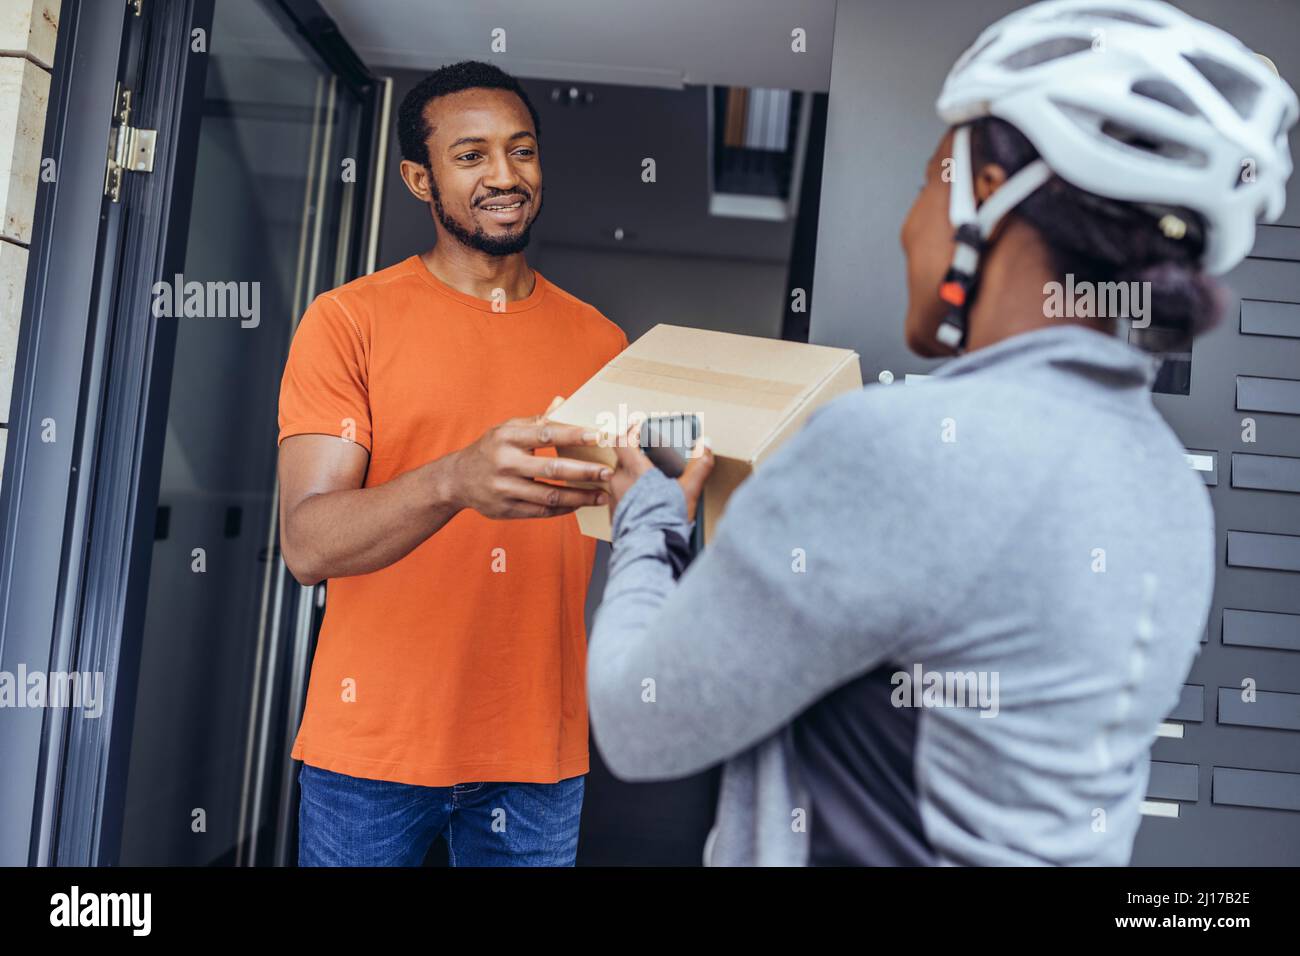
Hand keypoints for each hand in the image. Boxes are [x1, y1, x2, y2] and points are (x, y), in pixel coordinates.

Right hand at [447, 396, 612, 518]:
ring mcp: (504, 489)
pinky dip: (563, 509)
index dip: (573, 434)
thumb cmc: (490, 449)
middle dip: (584, 472)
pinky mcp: (506, 509)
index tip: (598, 435)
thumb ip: (537, 420)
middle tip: (608, 473)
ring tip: (602, 495)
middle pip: (551, 469)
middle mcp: (505, 463)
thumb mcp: (507, 429)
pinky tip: (580, 504)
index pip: (545, 434)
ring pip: (549, 496)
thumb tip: (563, 402)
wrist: (457, 479)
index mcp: (507, 437)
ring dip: (579, 497)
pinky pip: (541, 511)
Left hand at [607, 420, 713, 521]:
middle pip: (624, 459)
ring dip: (635, 476)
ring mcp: (614, 498)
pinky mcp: (614, 514)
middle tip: (655, 458)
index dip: (630, 430)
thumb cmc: (664, 520)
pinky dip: (632, 493)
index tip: (639, 426)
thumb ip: (699, 466)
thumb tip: (706, 447)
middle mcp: (619, 481)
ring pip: (622, 478)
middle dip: (638, 456)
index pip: (622, 439)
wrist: (649, 549)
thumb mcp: (688, 490)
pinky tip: (647, 502)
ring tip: (654, 483)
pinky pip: (621, 496)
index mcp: (633, 470)